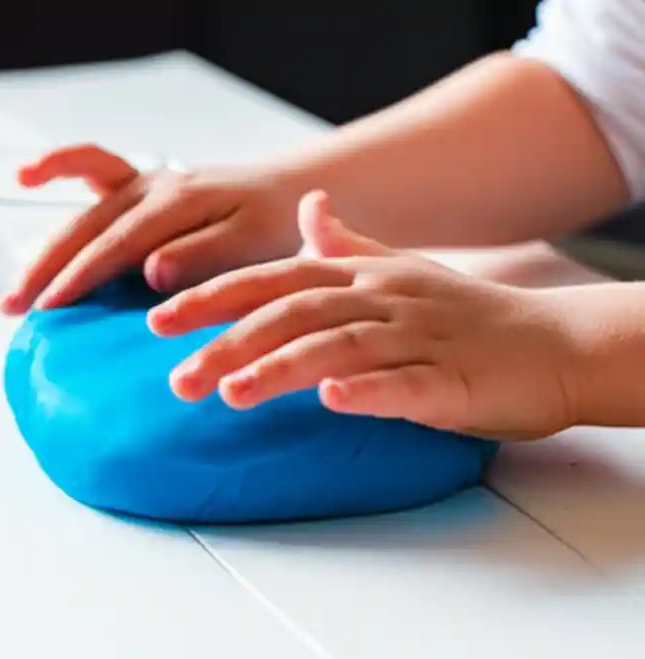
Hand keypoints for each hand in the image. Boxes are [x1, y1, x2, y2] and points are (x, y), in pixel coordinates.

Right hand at [0, 145, 302, 314]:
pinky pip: (91, 166)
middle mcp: (154, 186)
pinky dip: (58, 167)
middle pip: (87, 228)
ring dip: (43, 250)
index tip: (49, 308)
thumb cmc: (276, 226)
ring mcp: (143, 181)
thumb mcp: (255, 244)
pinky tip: (24, 179)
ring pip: (81, 213)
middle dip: (45, 268)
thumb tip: (150, 270)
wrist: (292, 192)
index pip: (117, 245)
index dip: (80, 276)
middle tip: (12, 308)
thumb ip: (204, 255)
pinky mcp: (138, 183)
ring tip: (11, 294)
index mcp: (179, 202)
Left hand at [146, 190, 580, 440]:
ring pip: (337, 346)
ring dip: (280, 368)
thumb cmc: (465, 314)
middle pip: (291, 315)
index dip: (213, 297)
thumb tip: (308, 208)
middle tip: (175, 378)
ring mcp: (416, 338)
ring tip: (230, 393)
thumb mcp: (399, 270)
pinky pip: (404, 384)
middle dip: (227, 343)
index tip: (155, 319)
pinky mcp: (451, 380)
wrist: (551, 343)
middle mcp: (380, 299)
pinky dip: (366, 390)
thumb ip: (345, 245)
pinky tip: (331, 400)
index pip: (272, 281)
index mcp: (360, 275)